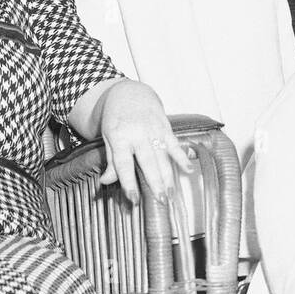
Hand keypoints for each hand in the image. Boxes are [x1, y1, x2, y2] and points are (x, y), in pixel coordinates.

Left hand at [96, 80, 192, 204]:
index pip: (123, 164)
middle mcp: (137, 134)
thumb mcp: (108, 138)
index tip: (133, 200)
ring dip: (168, 176)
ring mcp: (152, 129)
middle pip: (147, 162)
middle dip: (154, 182)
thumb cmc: (116, 118)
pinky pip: (174, 143)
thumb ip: (111, 161)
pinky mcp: (164, 126)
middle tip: (161, 201)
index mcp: (119, 137)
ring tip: (171, 194)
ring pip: (162, 156)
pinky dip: (182, 157)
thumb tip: (105, 182)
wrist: (128, 92)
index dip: (128, 183)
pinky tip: (188, 169)